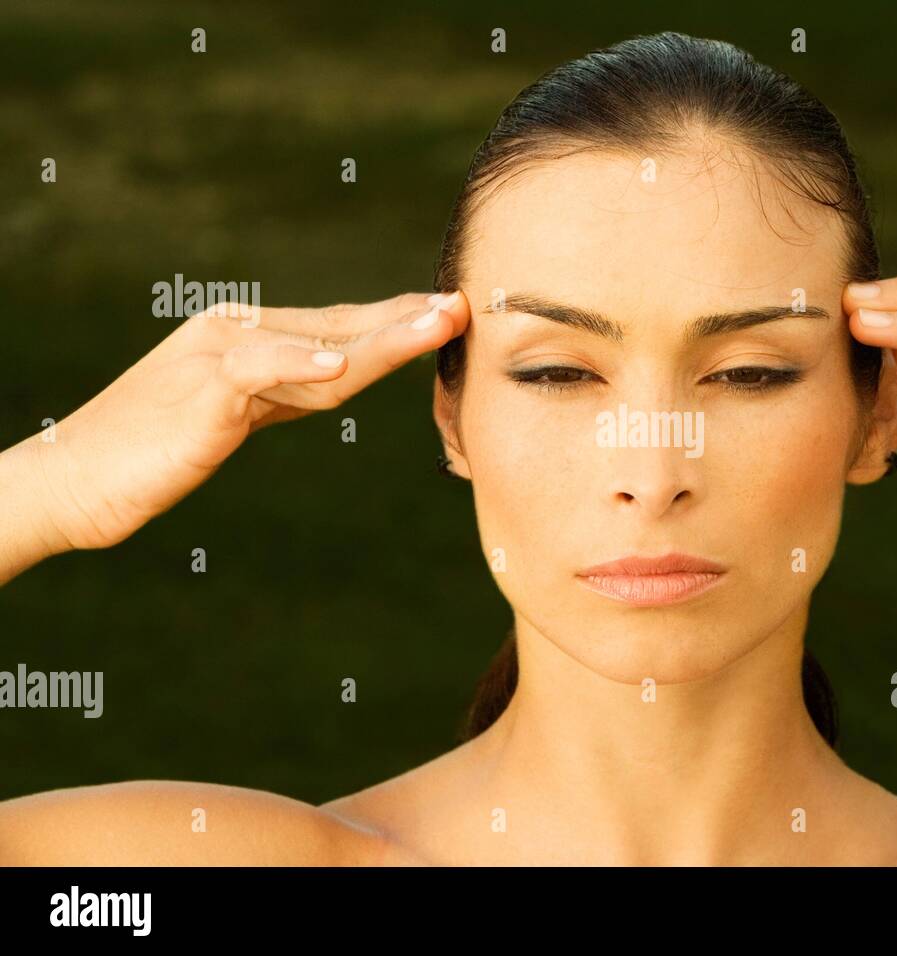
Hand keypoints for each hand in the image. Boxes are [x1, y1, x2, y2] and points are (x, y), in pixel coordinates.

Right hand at [31, 292, 468, 551]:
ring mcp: (218, 354)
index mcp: (248, 336)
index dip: (394, 322)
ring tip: (437, 323)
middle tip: (464, 307)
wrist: (75, 479)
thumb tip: (337, 379)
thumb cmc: (155, 453)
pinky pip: (261, 369)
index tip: (447, 315)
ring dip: (384, 335)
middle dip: (406, 320)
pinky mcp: (201, 387)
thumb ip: (284, 391)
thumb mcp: (236, 415)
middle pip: (341, 328)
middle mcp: (237, 332)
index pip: (338, 327)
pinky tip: (345, 364)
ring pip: (321, 344)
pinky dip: (302, 363)